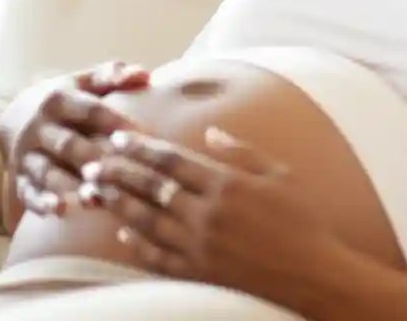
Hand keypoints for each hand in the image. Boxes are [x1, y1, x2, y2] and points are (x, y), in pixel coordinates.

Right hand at [1, 61, 148, 214]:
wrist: (15, 119)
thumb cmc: (67, 102)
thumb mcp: (84, 83)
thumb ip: (113, 77)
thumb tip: (144, 74)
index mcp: (58, 100)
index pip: (90, 110)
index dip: (116, 122)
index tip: (146, 135)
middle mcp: (39, 128)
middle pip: (69, 145)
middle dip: (95, 159)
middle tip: (124, 173)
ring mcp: (27, 156)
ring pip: (48, 172)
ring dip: (70, 186)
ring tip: (96, 198)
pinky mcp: (19, 179)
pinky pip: (27, 193)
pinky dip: (41, 203)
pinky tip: (61, 211)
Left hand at [78, 127, 345, 309]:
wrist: (313, 274)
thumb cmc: (303, 222)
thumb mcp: (280, 175)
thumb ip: (242, 152)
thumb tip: (210, 132)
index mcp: (227, 184)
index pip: (172, 160)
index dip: (142, 147)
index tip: (120, 138)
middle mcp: (207, 213)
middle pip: (151, 187)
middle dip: (119, 171)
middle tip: (94, 161)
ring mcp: (200, 246)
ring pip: (147, 220)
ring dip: (119, 203)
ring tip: (97, 191)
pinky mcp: (199, 273)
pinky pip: (158, 258)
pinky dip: (137, 245)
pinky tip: (123, 235)